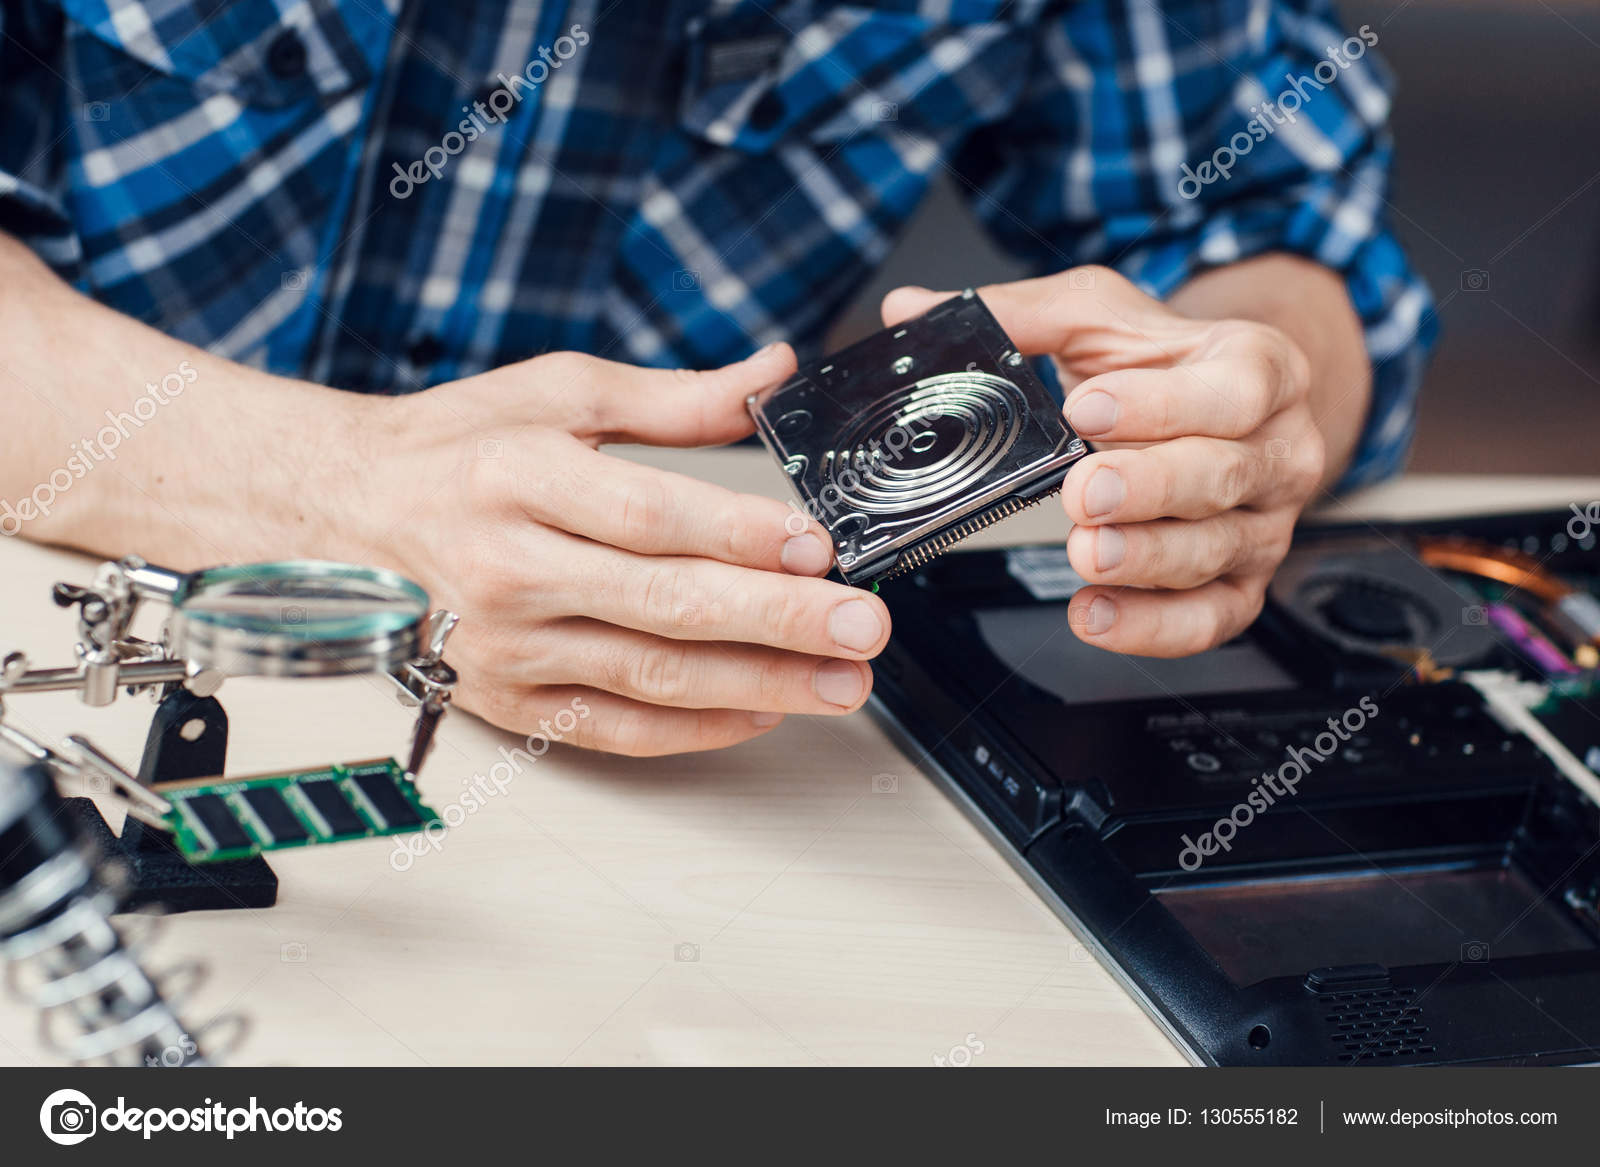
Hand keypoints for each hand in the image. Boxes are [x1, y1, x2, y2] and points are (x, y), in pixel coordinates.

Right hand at [338, 345, 890, 754]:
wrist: (344, 519)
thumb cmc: (455, 450)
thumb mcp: (556, 394)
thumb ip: (672, 398)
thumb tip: (772, 374)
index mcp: (519, 478)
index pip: (646, 515)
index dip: (738, 534)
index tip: (817, 544)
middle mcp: (509, 570)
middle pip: (663, 604)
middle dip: (777, 620)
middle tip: (861, 625)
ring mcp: (505, 648)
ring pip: (650, 676)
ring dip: (758, 684)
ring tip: (839, 680)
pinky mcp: (507, 703)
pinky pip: (615, 728)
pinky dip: (695, 727)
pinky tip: (762, 713)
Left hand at [883, 267, 1324, 655]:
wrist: (1224, 410)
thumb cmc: (1163, 364)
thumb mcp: (1097, 317)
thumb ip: (1015, 314)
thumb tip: (909, 312)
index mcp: (1257, 369)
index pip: (1232, 390)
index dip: (1162, 404)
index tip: (1088, 409)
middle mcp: (1276, 449)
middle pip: (1226, 474)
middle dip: (1149, 487)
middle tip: (1085, 493)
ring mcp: (1263, 523)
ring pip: (1216, 550)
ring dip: (1146, 560)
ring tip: (1087, 556)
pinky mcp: (1242, 583)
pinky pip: (1210, 618)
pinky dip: (1152, 627)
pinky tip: (1094, 615)